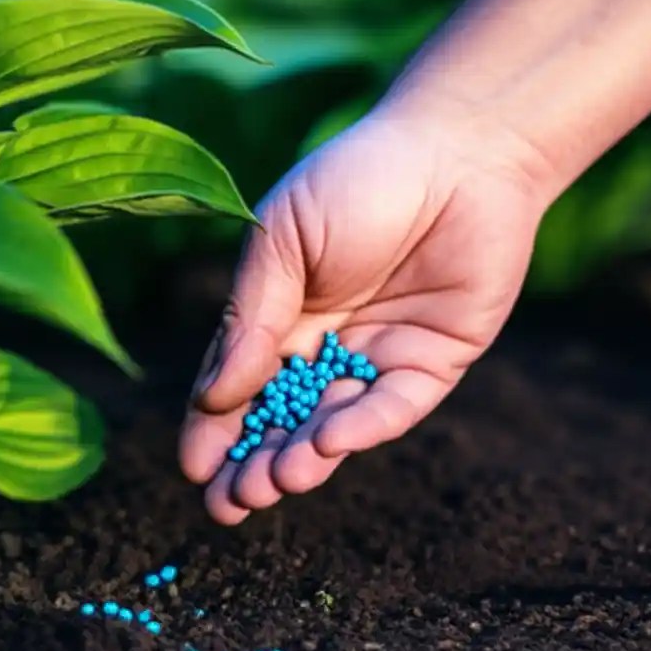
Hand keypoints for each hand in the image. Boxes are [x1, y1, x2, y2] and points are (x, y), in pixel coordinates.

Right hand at [179, 106, 548, 524]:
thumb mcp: (280, 238)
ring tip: (275, 482)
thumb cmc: (356, 178)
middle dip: (253, 463)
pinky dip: (363, 427)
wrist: (457, 148)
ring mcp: (377, 359)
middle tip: (232, 501)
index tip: (193, 469)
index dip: (213, 429)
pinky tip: (329, 445)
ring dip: (302, 458)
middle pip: (281, 420)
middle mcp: (323, 347)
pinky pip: (394, 407)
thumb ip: (250, 315)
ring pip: (332, 425)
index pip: (236, 386)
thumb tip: (213, 396)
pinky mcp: (432, 364)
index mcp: (276, 316)